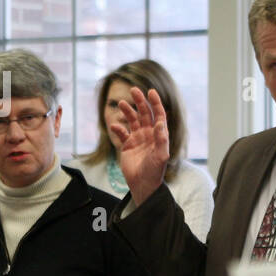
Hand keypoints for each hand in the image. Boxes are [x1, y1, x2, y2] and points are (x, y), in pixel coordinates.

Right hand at [112, 86, 168, 205]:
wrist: (143, 185)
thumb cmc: (155, 172)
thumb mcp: (161, 156)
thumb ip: (161, 140)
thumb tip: (161, 123)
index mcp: (159, 135)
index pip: (158, 115)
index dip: (155, 103)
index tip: (151, 92)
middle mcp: (149, 135)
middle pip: (144, 114)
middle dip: (140, 102)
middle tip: (133, 90)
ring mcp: (138, 139)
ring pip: (132, 120)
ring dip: (128, 111)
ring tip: (123, 103)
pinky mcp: (127, 146)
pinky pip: (122, 133)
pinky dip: (118, 128)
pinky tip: (114, 126)